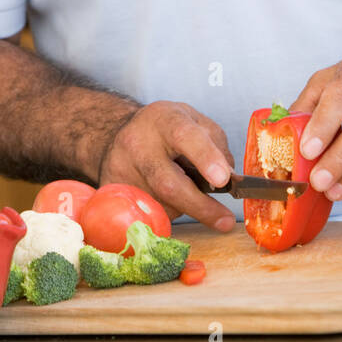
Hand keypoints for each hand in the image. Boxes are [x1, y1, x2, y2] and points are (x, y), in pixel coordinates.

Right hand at [99, 99, 236, 229]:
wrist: (117, 133)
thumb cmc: (164, 129)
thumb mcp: (194, 122)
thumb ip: (216, 146)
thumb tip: (228, 180)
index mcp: (164, 121)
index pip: (184, 137)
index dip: (205, 158)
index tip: (223, 179)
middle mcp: (138, 144)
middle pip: (168, 184)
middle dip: (200, 206)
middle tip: (225, 221)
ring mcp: (121, 171)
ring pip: (162, 204)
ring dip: (184, 207)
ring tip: (185, 190)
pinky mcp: (113, 193)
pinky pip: (147, 214)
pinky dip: (166, 211)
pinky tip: (166, 197)